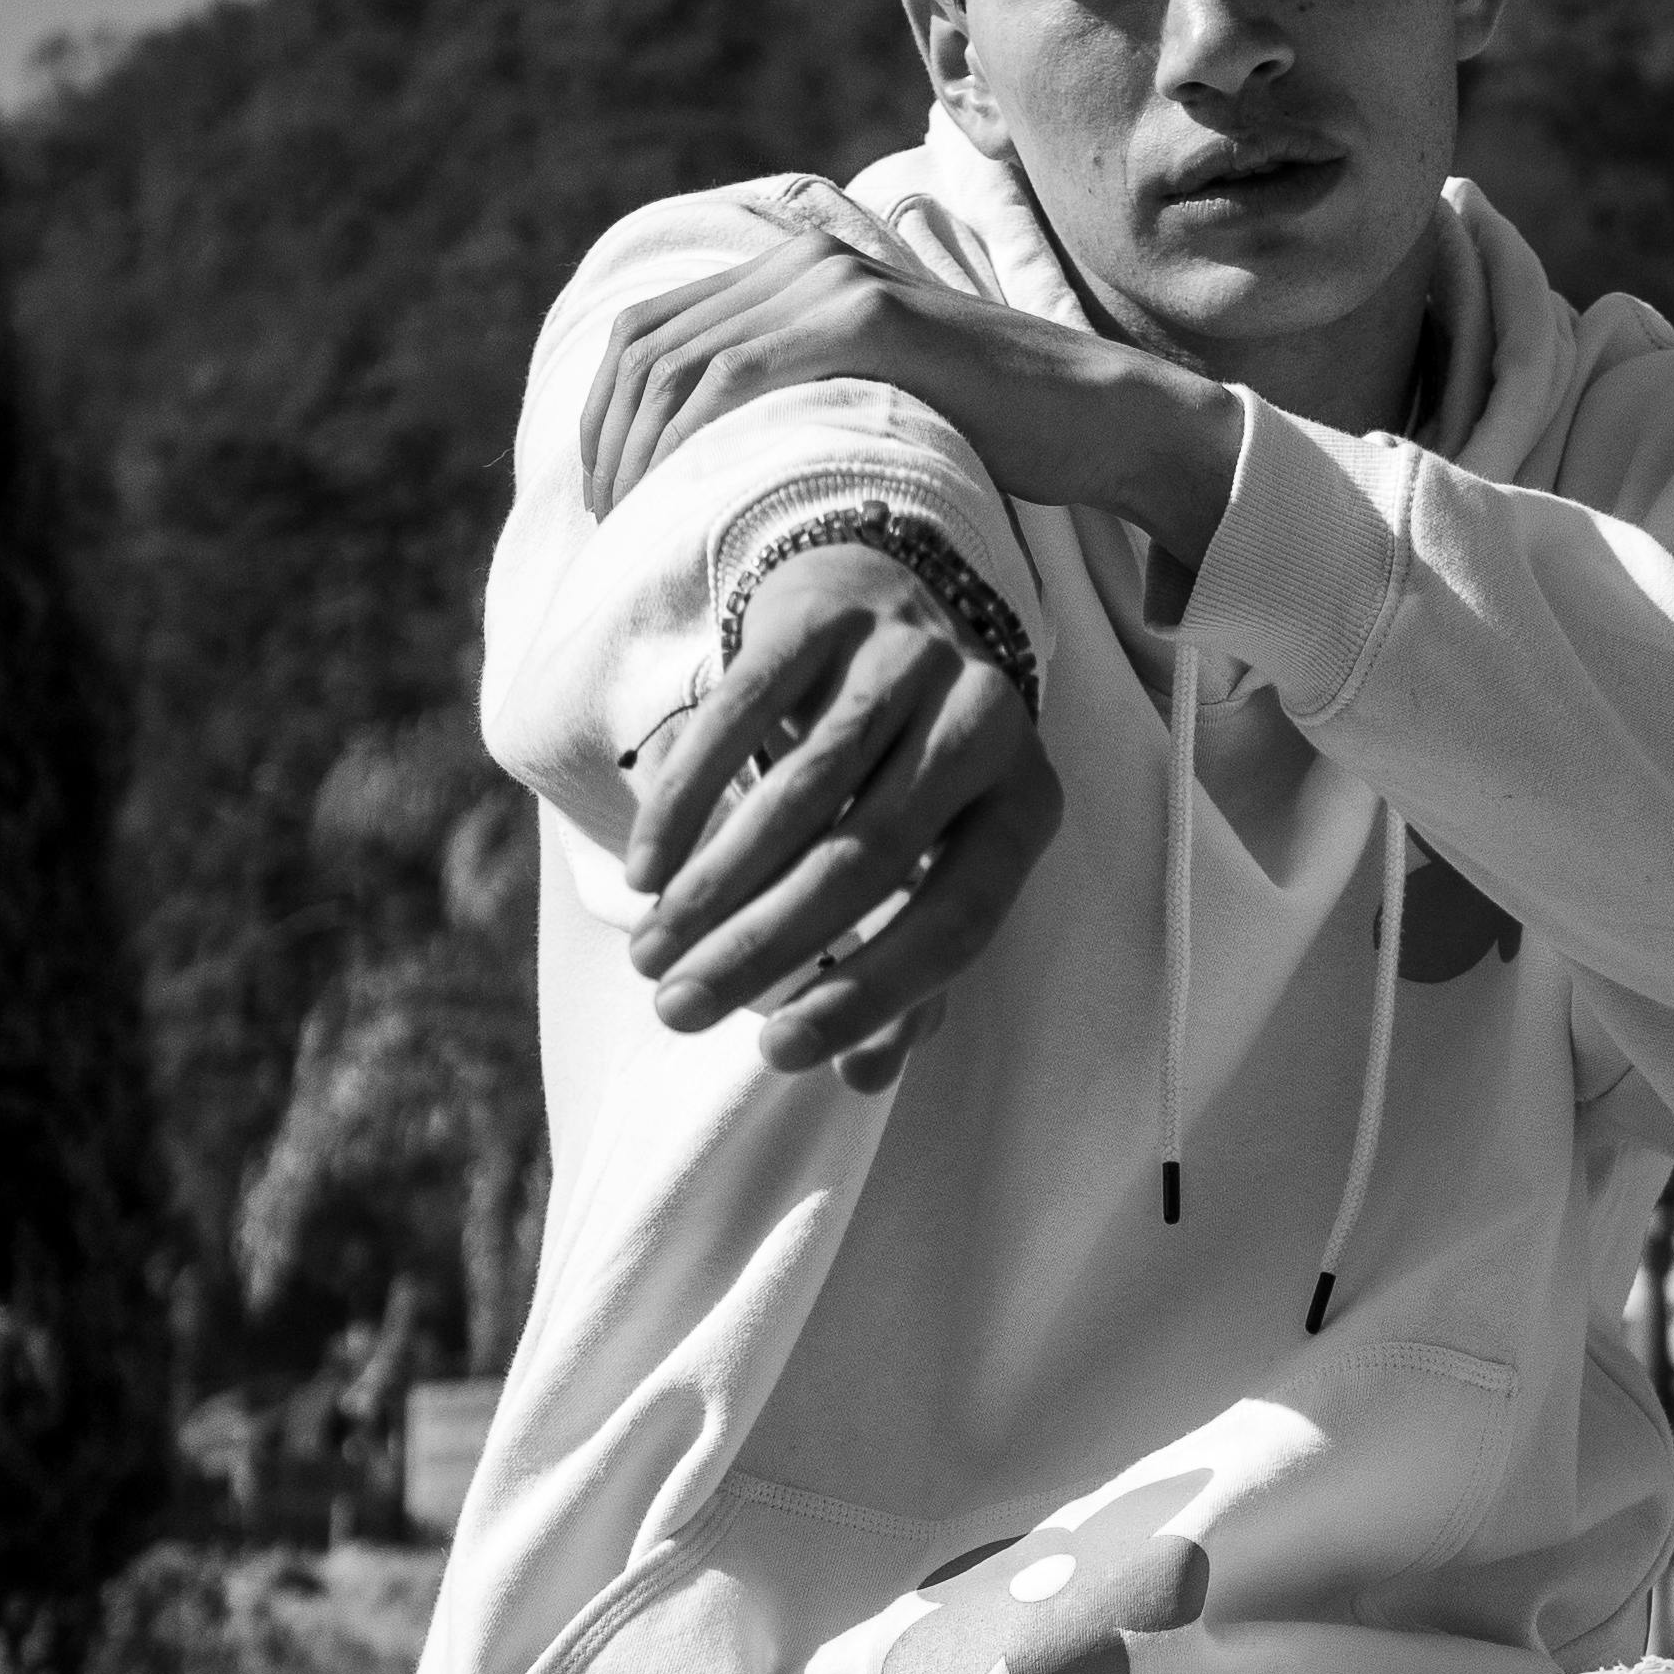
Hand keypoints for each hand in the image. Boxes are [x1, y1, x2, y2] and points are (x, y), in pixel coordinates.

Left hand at [582, 188, 1243, 565]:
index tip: (608, 496)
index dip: (607, 413)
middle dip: (610, 439)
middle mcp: (804, 258)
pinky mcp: (869, 320)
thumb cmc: (995, 436)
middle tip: (613, 524)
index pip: (654, 330)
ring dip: (640, 450)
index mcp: (796, 270)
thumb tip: (716, 467)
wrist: (1097, 420)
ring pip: (682, 361)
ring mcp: (837, 282)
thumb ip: (800, 400)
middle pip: (650, 344)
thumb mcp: (872, 403)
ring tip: (640, 525)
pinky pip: (739, 376)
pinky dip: (692, 439)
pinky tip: (685, 497)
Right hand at [623, 548, 1060, 1085]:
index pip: (961, 922)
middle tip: (682, 1011)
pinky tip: (648, 873)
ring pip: (802, 792)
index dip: (871, 993)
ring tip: (654, 957)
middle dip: (764, 949)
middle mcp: (983, 722)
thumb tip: (863, 1075)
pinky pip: (741, 716)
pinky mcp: (823, 615)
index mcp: (1026, 804)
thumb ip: (912, 969)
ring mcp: (905, 657)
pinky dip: (687, 803)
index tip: (781, 1053)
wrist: (883, 598)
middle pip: (870, 858)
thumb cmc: (909, 770)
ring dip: (715, 889)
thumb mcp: (935, 862)